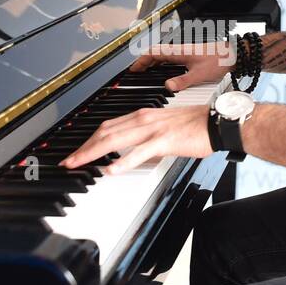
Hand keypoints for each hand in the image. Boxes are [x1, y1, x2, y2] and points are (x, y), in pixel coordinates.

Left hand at [60, 103, 214, 174]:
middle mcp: (143, 119)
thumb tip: (134, 152)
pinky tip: (111, 169)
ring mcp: (152, 129)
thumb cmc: (195, 126)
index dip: (89, 140)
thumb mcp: (164, 128)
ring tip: (78, 164)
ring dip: (93, 153)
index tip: (77, 152)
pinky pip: (139, 152)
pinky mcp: (163, 140)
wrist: (216, 122)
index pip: (108, 127)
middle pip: (105, 133)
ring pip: (115, 140)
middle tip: (68, 161)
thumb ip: (146, 137)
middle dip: (83, 148)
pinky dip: (122, 161)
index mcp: (142, 115)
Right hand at [128, 41, 234, 91]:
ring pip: (164, 56)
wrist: (234, 54)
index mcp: (178, 52)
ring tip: (147, 73)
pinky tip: (167, 73)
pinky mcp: (191, 56)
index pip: (153, 53)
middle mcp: (180, 50)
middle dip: (144, 63)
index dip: (141, 61)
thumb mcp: (199, 75)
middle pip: (156, 54)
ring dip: (154, 63)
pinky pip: (172, 59)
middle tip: (137, 73)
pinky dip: (164, 65)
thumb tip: (167, 86)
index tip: (133, 70)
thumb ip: (182, 81)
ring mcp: (185, 52)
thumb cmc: (219, 60)